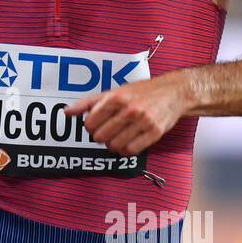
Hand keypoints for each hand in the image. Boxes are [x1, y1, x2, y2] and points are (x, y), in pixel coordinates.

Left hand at [64, 74, 187, 155]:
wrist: (174, 92)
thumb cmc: (142, 91)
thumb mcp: (114, 91)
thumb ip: (89, 103)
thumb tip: (67, 113)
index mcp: (116, 98)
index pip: (90, 123)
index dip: (91, 127)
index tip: (97, 125)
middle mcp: (129, 109)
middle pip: (100, 137)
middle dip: (101, 136)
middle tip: (108, 131)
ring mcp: (143, 122)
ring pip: (115, 146)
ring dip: (113, 145)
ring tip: (118, 137)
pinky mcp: (155, 133)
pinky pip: (131, 151)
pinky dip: (126, 150)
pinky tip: (129, 142)